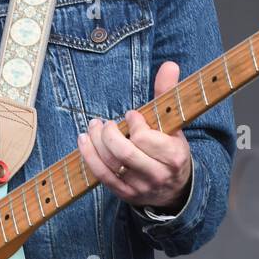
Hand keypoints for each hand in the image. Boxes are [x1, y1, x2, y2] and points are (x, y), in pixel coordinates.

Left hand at [77, 61, 192, 210]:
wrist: (174, 188)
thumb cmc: (170, 149)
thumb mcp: (174, 124)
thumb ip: (169, 94)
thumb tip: (169, 64)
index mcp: (174, 155)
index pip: (145, 138)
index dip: (133, 122)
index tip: (131, 115)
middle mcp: (157, 174)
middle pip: (124, 152)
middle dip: (109, 133)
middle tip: (104, 122)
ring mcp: (140, 187)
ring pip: (110, 163)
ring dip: (95, 142)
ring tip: (93, 126)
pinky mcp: (124, 194)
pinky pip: (101, 175)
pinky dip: (88, 156)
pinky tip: (83, 140)